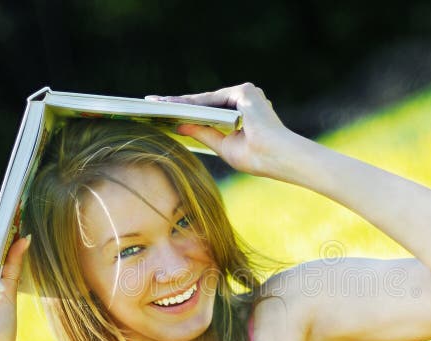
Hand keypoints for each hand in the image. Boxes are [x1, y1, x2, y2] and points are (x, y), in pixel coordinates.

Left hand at [146, 82, 294, 176]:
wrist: (277, 157)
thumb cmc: (258, 158)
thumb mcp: (223, 146)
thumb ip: (203, 133)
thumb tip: (180, 126)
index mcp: (243, 115)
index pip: (210, 112)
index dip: (188, 113)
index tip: (166, 113)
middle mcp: (245, 101)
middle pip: (205, 103)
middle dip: (180, 104)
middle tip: (153, 103)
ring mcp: (246, 94)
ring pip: (206, 100)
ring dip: (182, 102)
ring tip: (157, 104)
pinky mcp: (245, 92)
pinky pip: (211, 98)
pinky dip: (193, 102)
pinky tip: (173, 105)